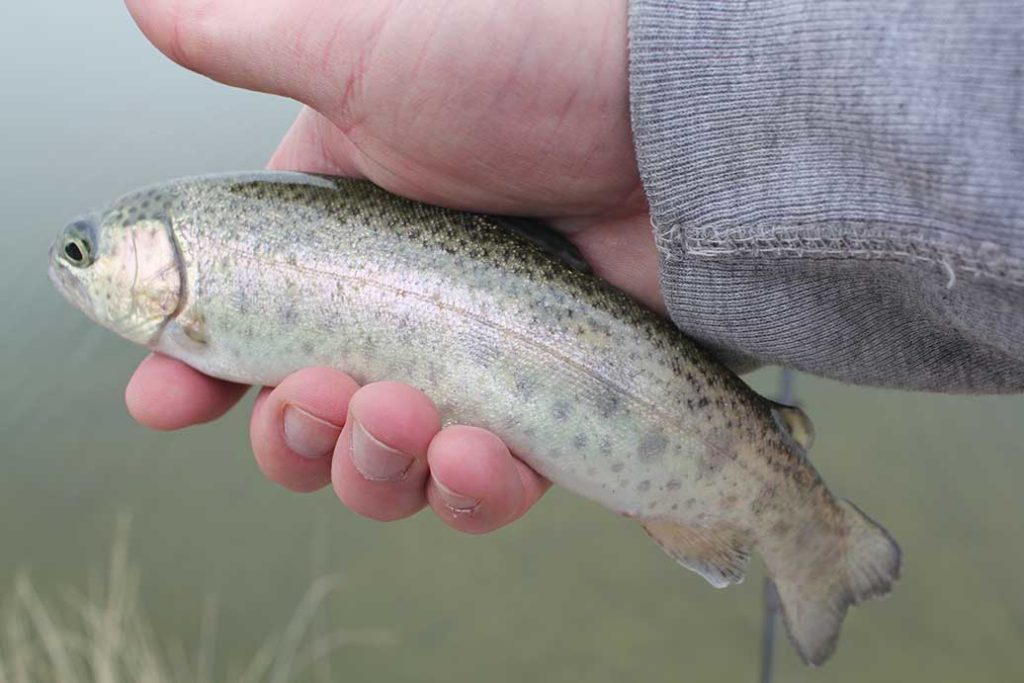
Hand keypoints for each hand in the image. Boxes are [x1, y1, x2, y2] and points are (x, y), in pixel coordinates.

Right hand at [123, 0, 659, 532]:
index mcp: (342, 232)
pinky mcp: (544, 407)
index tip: (165, 397)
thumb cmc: (524, 64)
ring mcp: (474, 363)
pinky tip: (474, 455)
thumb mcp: (362, 45)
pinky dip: (470, 491)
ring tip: (400, 416)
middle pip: (309, 415)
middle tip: (318, 397)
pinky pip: (488, 486)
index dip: (195, 365)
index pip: (244, 317)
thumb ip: (244, 39)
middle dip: (292, 432)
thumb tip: (143, 5)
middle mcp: (402, 305)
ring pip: (389, 465)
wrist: (675, 118)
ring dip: (371, 469)